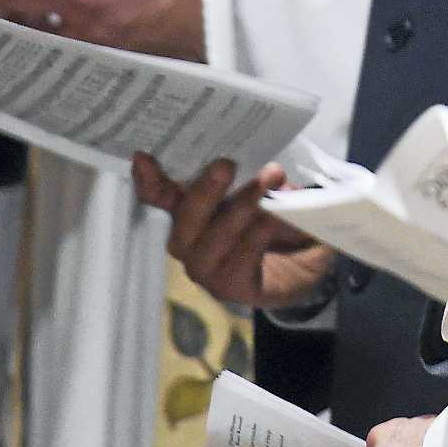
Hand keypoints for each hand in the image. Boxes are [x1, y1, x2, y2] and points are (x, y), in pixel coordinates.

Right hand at [132, 153, 333, 308]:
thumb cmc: (277, 217)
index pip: (162, 197)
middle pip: (185, 219)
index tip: (142, 158)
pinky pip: (238, 262)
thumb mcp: (269, 189)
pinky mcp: (231, 288)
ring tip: (264, 185)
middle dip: (204, 191)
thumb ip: (259, 177)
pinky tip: (271, 221)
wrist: (305, 258)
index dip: (150, 181)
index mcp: (191, 210)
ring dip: (239, 209)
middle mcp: (190, 241)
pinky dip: (256, 237)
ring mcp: (206, 269)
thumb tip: (266, 170)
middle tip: (226, 165)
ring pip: (211, 240)